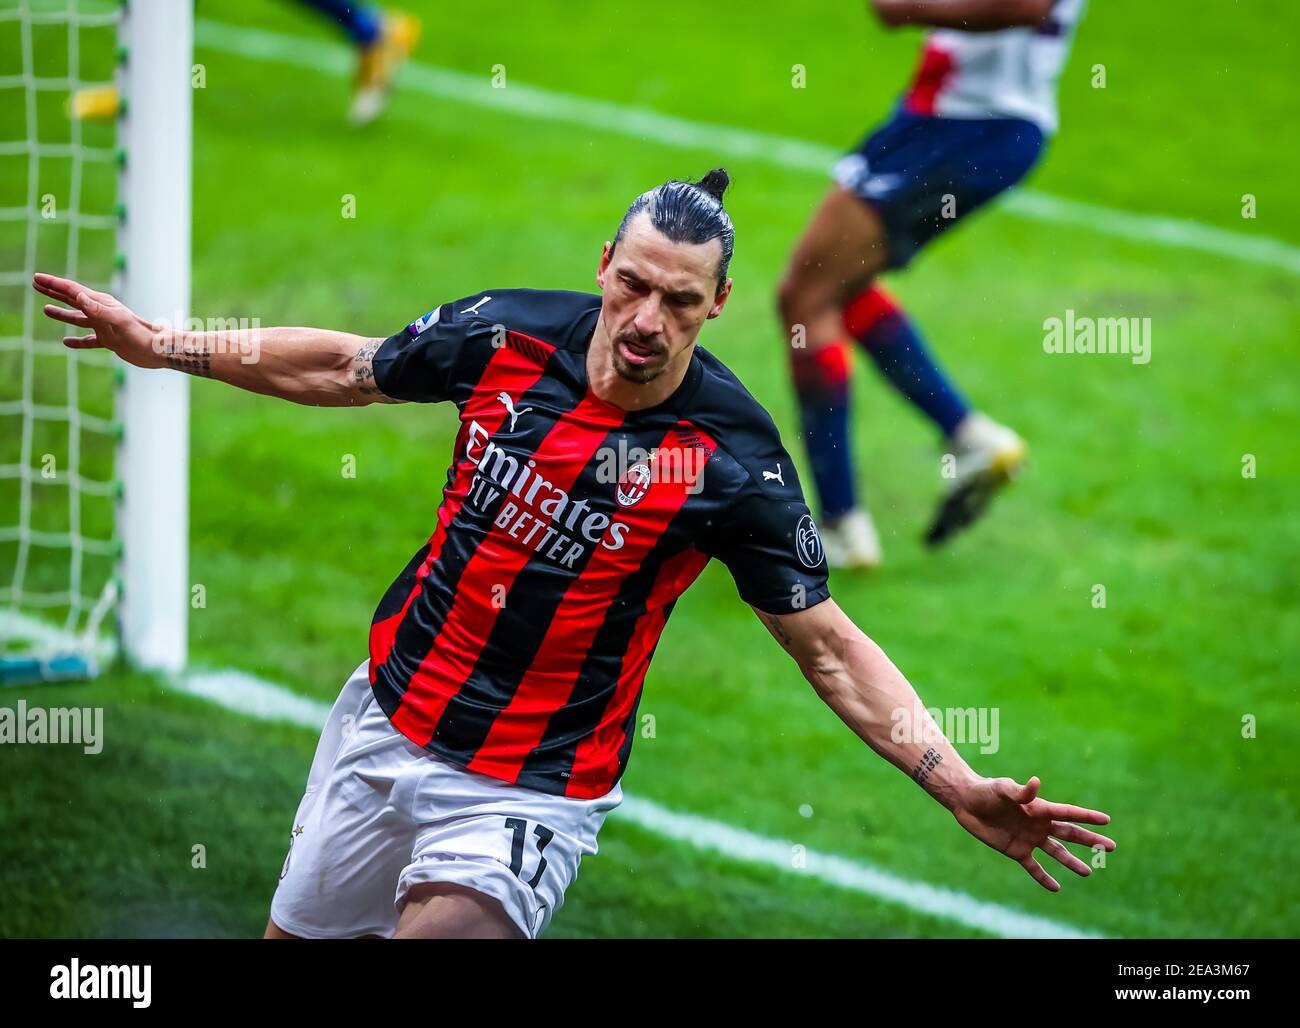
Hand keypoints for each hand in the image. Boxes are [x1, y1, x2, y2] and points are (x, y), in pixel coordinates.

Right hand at [33, 273, 167, 368]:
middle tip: (35, 283)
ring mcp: (105, 327)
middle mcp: (101, 312)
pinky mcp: (110, 341)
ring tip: (44, 309)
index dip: (54, 284)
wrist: (159, 350)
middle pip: (73, 299)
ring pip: (78, 318)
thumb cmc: (141, 335)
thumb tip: (78, 296)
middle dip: (53, 291)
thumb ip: (99, 309)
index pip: (73, 290)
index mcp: (101, 304)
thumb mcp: (118, 321)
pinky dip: (76, 341)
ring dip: (61, 313)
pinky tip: (66, 342)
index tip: (36, 277)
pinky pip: (88, 340)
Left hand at [952, 775, 1114, 890]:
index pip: (1068, 813)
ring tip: (1088, 872)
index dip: (1087, 817)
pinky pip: (1033, 867)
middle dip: (1090, 840)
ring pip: (1056, 852)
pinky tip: (1056, 887)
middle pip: (1070, 834)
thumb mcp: (1002, 789)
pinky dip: (1044, 877)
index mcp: (1039, 808)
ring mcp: (1029, 838)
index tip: (1106, 820)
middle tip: (1111, 847)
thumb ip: (1020, 791)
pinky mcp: (1016, 851)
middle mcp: (1038, 824)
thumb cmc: (986, 791)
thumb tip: (1036, 782)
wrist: (966, 802)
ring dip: (1071, 862)